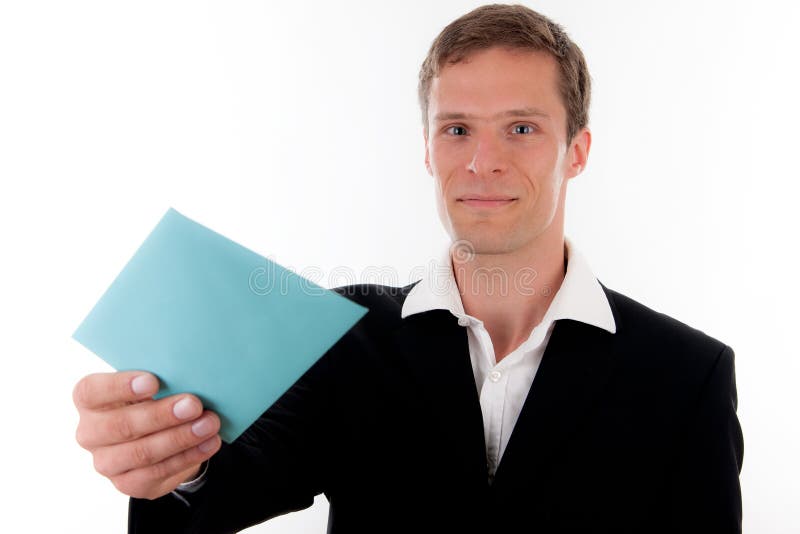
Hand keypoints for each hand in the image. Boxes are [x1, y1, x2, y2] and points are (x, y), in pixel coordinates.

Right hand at [73, 371, 221, 499]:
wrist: (158, 434)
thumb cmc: (153, 397)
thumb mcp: (151, 383)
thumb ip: (159, 377)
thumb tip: (189, 374)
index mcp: (89, 400)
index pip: (92, 392)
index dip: (120, 387)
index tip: (153, 381)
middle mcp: (91, 433)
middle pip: (120, 426)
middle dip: (161, 415)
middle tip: (193, 404)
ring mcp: (107, 462)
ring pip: (142, 453)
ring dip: (180, 438)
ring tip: (209, 424)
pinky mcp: (128, 483)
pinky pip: (159, 472)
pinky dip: (188, 456)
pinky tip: (209, 443)